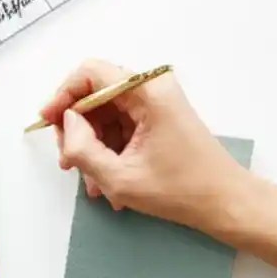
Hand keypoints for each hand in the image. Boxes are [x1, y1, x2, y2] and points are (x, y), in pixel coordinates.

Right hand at [39, 59, 250, 231]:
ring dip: (91, 146)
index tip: (49, 122)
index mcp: (147, 93)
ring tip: (91, 182)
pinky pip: (120, 125)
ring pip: (105, 113)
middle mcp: (152, 89)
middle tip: (69, 161)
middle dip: (76, 128)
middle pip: (95, 94)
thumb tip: (67, 123)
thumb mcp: (119, 178)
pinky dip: (108, 150)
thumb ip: (82, 148)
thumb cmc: (179, 191)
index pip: (91, 72)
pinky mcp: (158, 118)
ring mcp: (156, 103)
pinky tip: (105, 180)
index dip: (63, 94)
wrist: (227, 205)